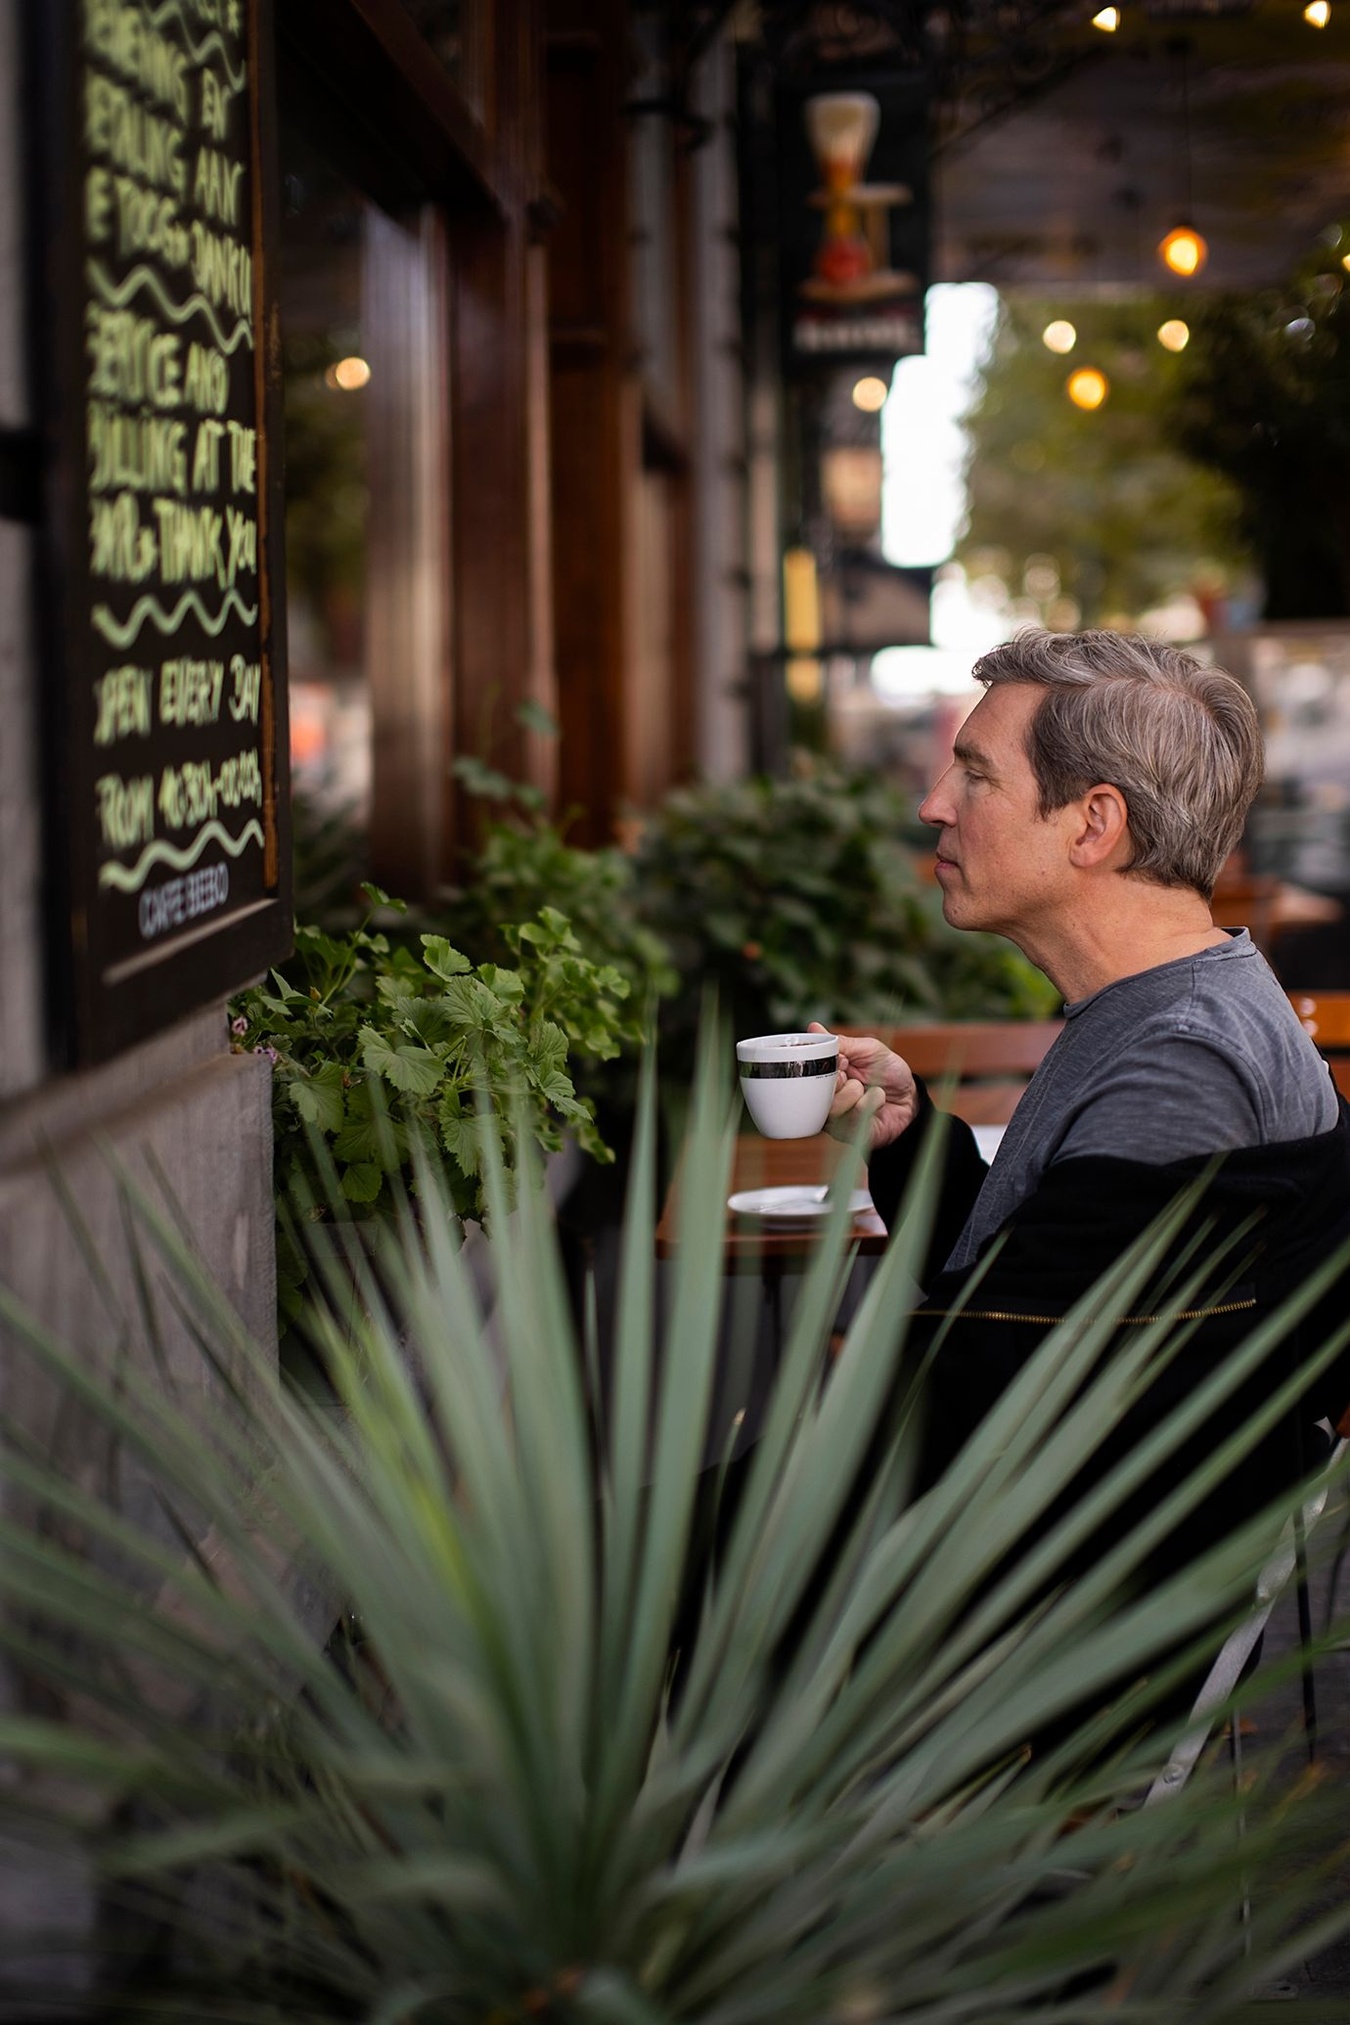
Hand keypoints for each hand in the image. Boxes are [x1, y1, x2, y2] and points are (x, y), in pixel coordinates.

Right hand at [810, 1023, 918, 1154]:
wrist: (910, 1101)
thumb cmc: (889, 1073)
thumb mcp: (869, 1049)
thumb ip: (841, 1043)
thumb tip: (813, 1027)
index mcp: (825, 1073)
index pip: (806, 1066)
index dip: (821, 1061)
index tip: (842, 1060)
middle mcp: (823, 1094)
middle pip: (812, 1087)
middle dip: (837, 1078)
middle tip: (851, 1074)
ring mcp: (831, 1115)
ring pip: (831, 1103)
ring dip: (854, 1091)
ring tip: (866, 1088)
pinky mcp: (843, 1132)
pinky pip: (850, 1115)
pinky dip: (869, 1102)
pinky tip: (877, 1100)